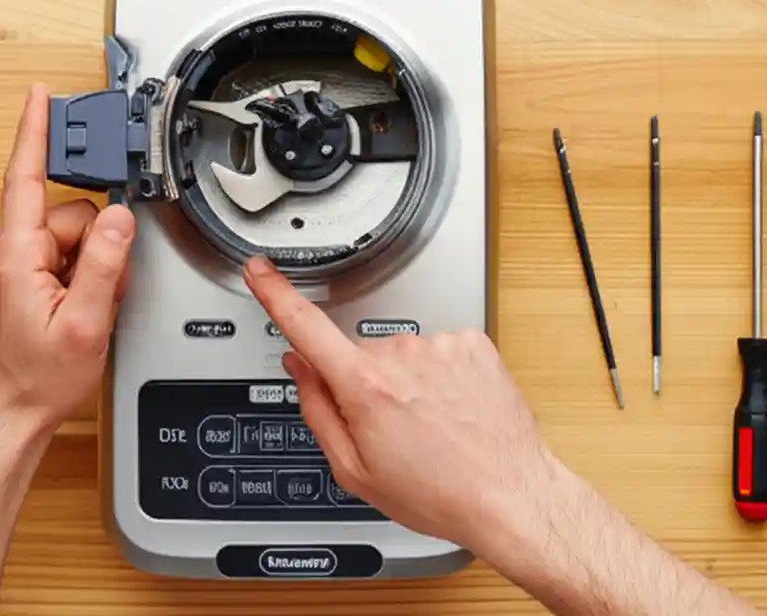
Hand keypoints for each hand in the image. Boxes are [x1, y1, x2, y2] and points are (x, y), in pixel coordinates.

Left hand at [0, 84, 135, 431]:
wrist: (7, 413)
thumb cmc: (36, 378)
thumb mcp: (85, 322)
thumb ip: (105, 264)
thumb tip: (118, 217)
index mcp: (15, 253)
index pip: (24, 176)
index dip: (36, 132)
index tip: (40, 96)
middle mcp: (2, 250)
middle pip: (69, 216)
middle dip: (97, 247)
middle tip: (100, 292)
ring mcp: (4, 263)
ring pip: (68, 238)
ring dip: (88, 268)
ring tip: (84, 309)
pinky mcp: (10, 276)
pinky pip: (56, 256)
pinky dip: (75, 277)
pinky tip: (74, 308)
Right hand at [243, 256, 553, 550]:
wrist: (507, 495)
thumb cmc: (437, 492)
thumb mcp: (355, 471)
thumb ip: (317, 411)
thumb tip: (301, 368)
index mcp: (366, 387)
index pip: (305, 327)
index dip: (275, 294)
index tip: (259, 271)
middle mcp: (402, 355)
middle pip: (360, 356)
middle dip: (366, 386)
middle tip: (394, 431)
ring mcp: (440, 345)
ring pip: (402, 354)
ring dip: (409, 382)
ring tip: (433, 426)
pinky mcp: (472, 342)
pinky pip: (438, 350)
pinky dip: (441, 376)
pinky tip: (453, 409)